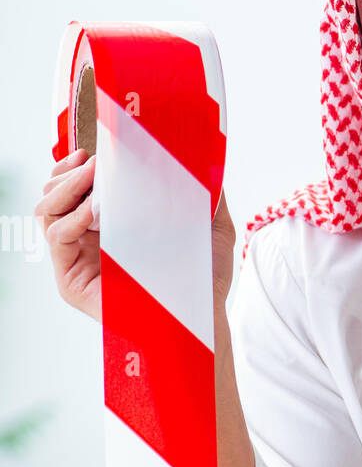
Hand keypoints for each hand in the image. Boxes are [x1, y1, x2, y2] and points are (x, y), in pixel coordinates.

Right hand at [35, 148, 236, 323]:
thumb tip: (202, 156)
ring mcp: (77, 261)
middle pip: (52, 194)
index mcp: (109, 225)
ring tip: (92, 177)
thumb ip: (203, 190)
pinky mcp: (71, 282)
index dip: (72, 167)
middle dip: (66, 173)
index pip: (73, 187)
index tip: (91, 152)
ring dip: (65, 188)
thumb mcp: (208, 222)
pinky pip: (58, 238)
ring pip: (46, 211)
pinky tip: (92, 211)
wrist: (204, 313)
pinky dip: (70, 218)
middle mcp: (87, 241)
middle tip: (93, 163)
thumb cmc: (205, 275)